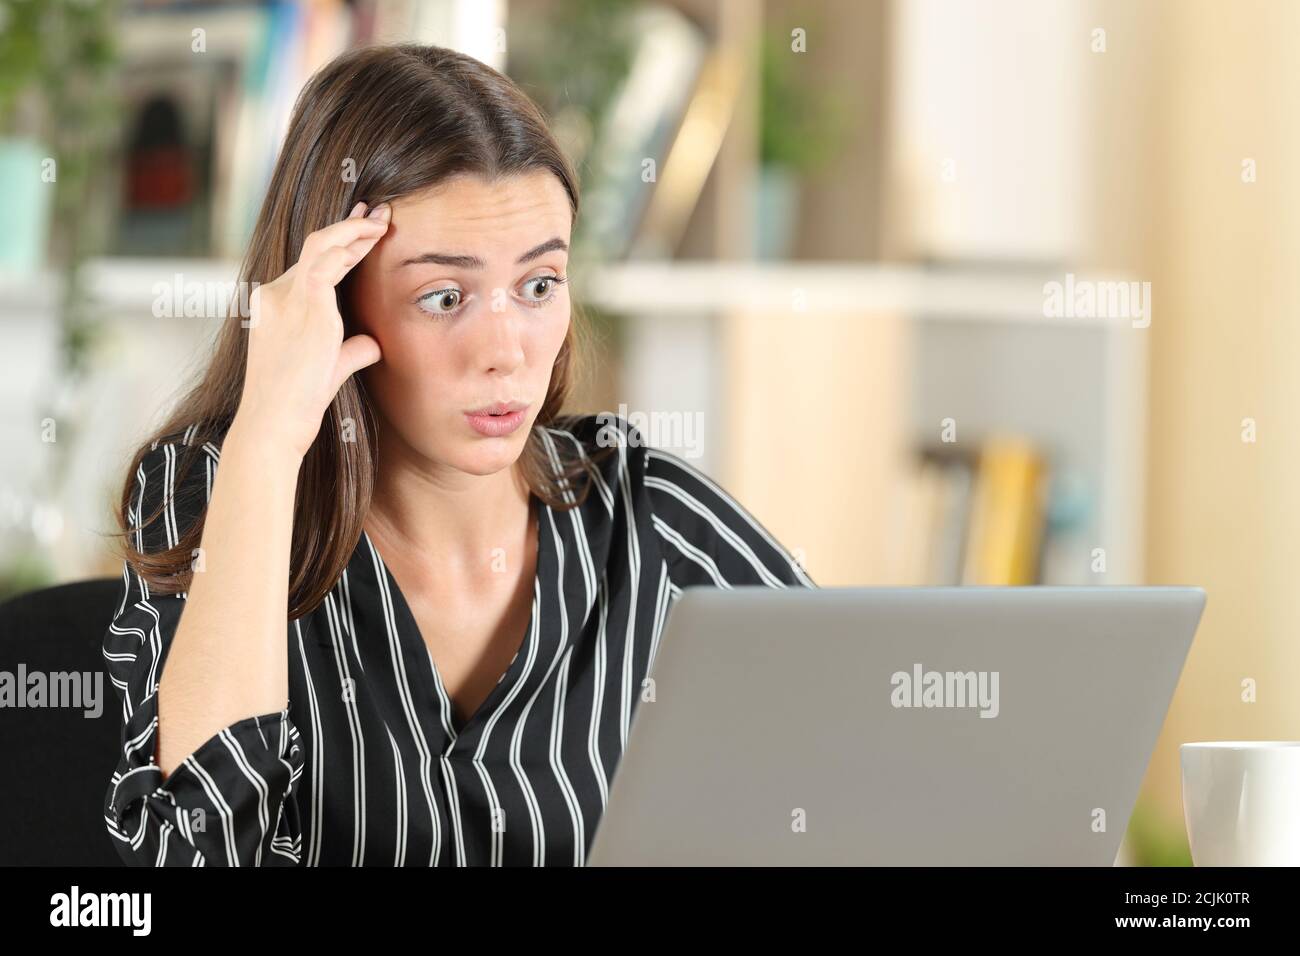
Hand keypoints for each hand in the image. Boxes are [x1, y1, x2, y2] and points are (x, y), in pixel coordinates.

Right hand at [235, 202, 389, 460]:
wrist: (273, 422)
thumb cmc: (296, 404)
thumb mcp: (328, 369)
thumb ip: (351, 350)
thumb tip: (373, 343)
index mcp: (274, 305)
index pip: (310, 266)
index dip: (339, 245)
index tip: (361, 231)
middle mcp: (276, 294)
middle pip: (316, 248)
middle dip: (349, 228)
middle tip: (377, 213)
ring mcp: (288, 297)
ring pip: (322, 245)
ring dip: (355, 230)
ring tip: (383, 220)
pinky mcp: (306, 304)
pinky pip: (330, 261)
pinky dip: (353, 244)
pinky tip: (374, 236)